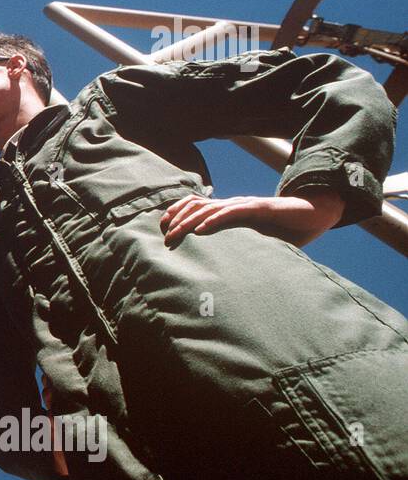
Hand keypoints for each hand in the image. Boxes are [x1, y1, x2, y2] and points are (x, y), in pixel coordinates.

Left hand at [160, 191, 344, 247]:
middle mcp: (235, 205)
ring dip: (190, 220)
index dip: (179, 215)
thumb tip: (229, 274)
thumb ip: (243, 251)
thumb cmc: (288, 229)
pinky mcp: (260, 208)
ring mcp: (246, 205)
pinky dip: (215, 219)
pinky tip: (202, 229)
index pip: (198, 208)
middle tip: (164, 237)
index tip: (164, 231)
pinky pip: (233, 212)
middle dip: (177, 220)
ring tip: (175, 233)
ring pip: (210, 208)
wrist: (316, 214)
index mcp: (232, 212)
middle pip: (197, 207)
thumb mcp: (259, 242)